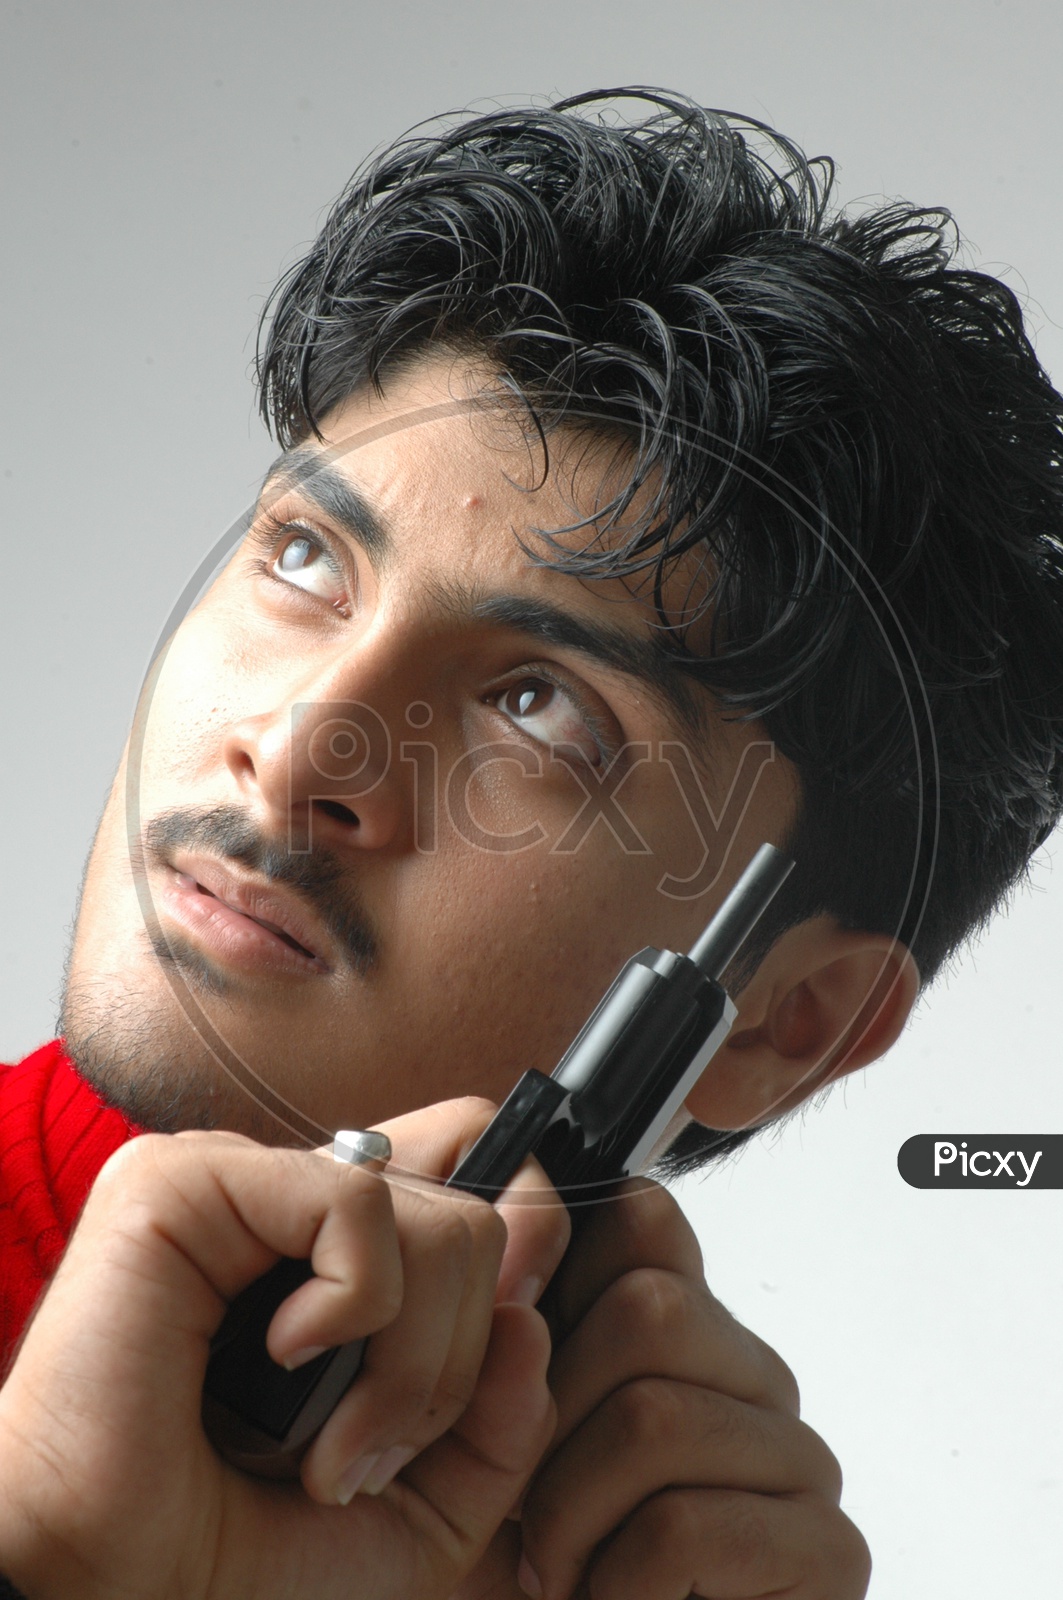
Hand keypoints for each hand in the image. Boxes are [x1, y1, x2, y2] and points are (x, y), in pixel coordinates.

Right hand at [0, 1099, 567, 1599]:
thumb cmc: (243, 1560)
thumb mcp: (423, 1508)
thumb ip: (501, 1418)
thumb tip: (528, 1315)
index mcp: (338, 1264)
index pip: (479, 1174)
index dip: (529, 1250)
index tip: (505, 1349)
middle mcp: (292, 1214)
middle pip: (479, 1218)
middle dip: (457, 1364)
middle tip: (374, 1454)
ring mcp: (241, 1186)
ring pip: (437, 1217)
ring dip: (411, 1366)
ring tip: (329, 1450)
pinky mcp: (186, 1182)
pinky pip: (355, 1203)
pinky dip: (356, 1310)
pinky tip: (286, 1362)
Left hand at [457, 1178, 869, 1599]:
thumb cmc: (526, 1573)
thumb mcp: (490, 1442)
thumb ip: (506, 1346)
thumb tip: (519, 1264)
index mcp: (678, 1327)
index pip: (640, 1216)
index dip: (559, 1277)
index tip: (515, 1367)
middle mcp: (748, 1374)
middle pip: (647, 1310)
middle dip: (550, 1424)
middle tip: (521, 1509)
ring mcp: (797, 1457)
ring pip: (657, 1416)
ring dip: (569, 1517)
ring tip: (558, 1573)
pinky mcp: (828, 1550)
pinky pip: (686, 1524)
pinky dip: (616, 1583)